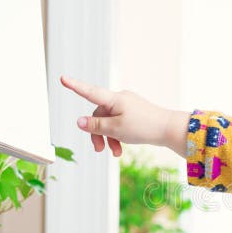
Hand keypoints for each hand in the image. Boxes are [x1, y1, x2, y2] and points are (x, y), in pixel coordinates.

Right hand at [60, 75, 188, 155]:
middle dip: (97, 133)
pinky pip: (119, 123)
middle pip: (98, 115)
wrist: (169, 129)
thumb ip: (95, 125)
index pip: (90, 92)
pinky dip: (118, 136)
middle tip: (99, 150)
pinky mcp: (134, 114)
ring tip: (115, 153)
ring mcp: (128, 106)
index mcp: (114, 99)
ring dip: (108, 138)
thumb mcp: (115, 129)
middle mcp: (120, 99)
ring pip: (109, 122)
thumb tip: (79, 122)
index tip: (62, 78)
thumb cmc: (144, 127)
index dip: (75, 86)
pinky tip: (121, 149)